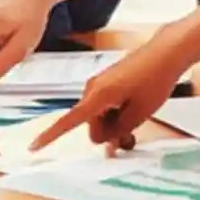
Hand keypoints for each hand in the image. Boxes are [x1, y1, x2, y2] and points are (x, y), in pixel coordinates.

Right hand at [28, 38, 187, 152]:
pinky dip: (114, 113)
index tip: (33, 146)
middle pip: (90, 126)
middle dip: (107, 134)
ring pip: (97, 117)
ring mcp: (98, 84)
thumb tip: (104, 139)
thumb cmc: (155, 80)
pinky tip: (132, 109)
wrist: (165, 53)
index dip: (51, 136)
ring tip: (136, 118)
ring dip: (113, 124)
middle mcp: (92, 88)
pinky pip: (103, 106)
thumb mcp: (140, 113)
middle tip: (130, 137)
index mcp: (98, 96)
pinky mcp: (106, 82)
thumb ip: (119, 130)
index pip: (69, 121)